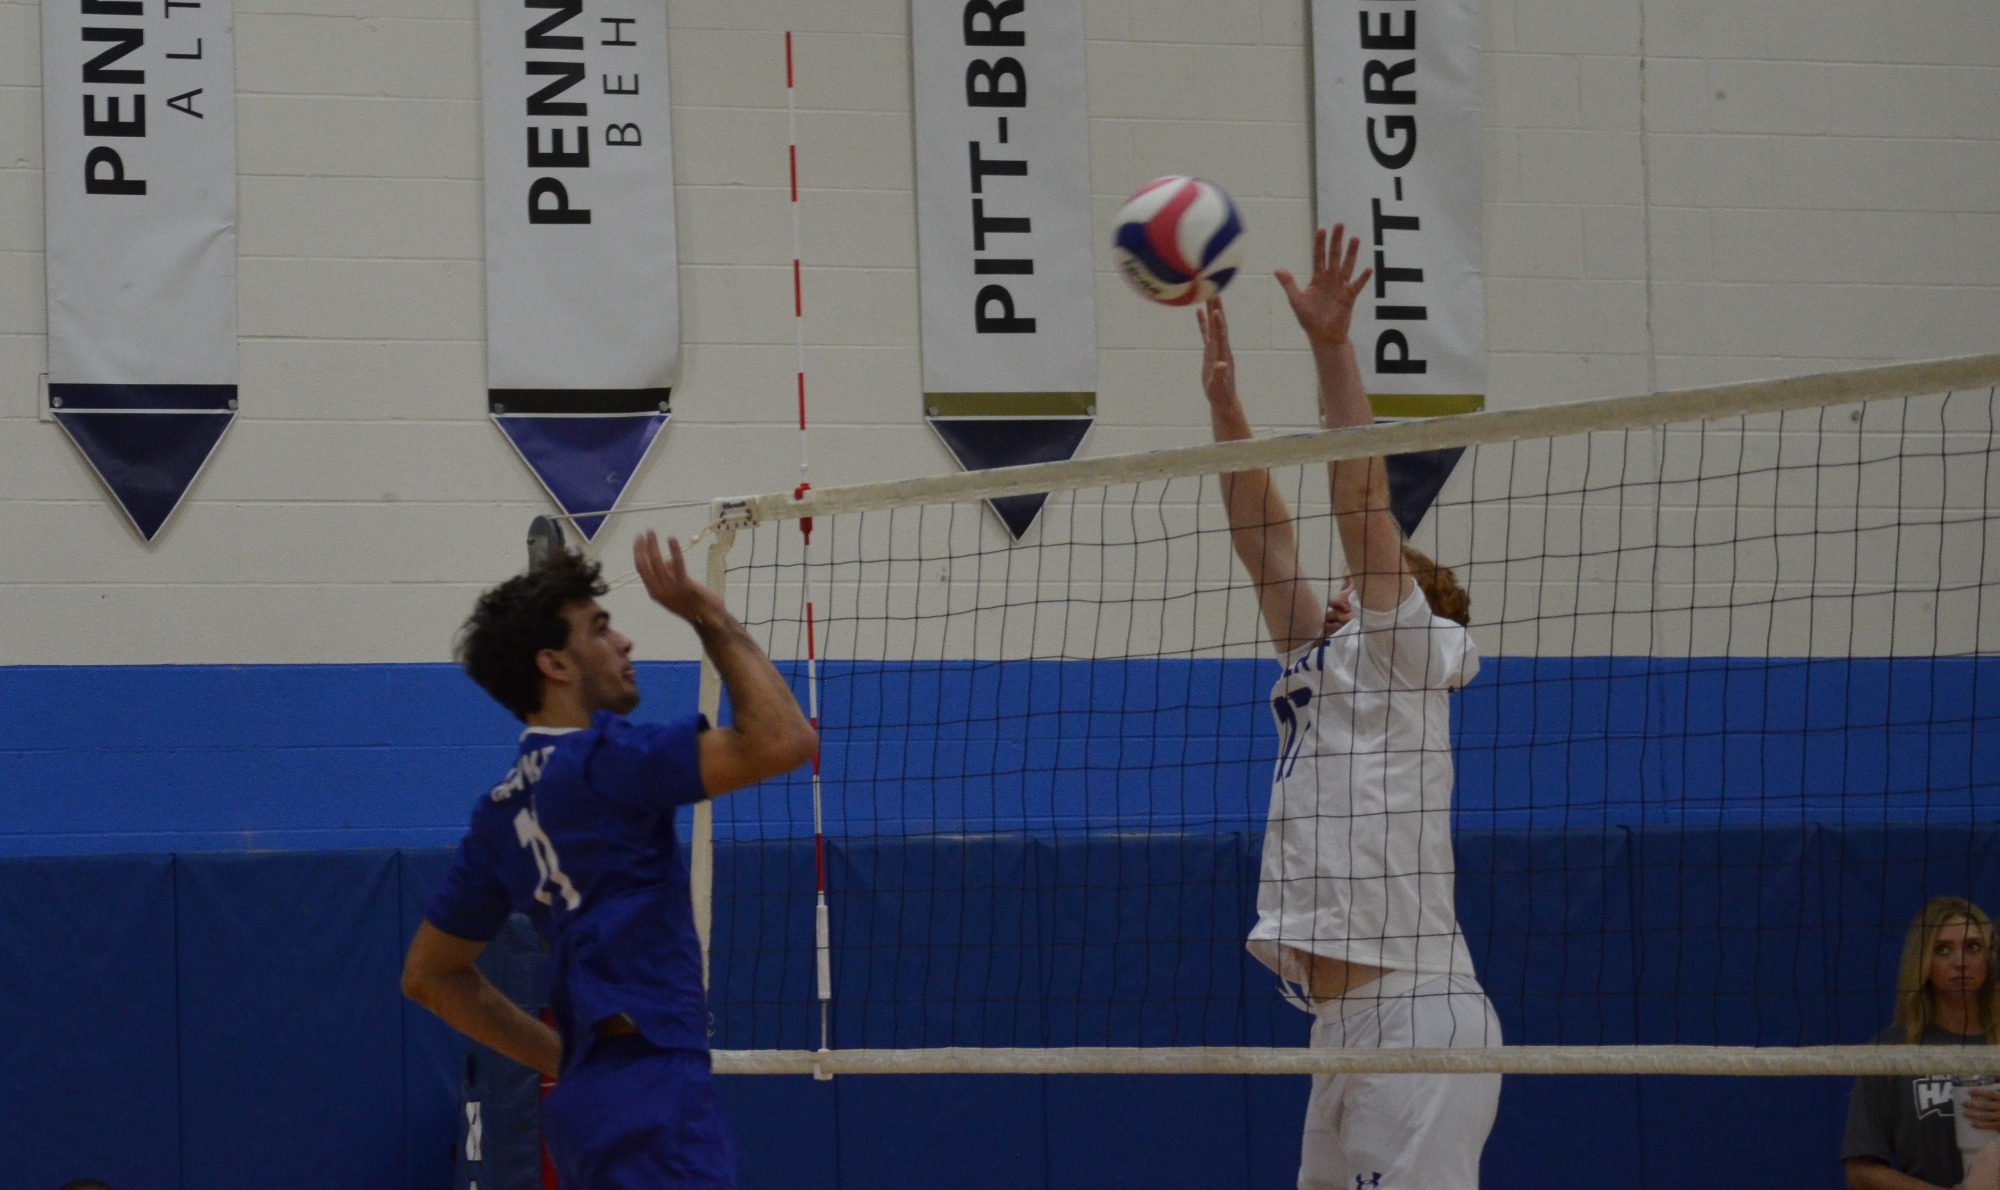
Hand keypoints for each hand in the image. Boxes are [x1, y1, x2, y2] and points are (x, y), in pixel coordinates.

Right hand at [634, 530, 721, 624]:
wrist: (708, 617)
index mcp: (654, 592)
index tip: (639, 540)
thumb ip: (669, 576)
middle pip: (645, 565)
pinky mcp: (684, 585)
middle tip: (644, 532)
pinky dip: (674, 550)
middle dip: (642, 547)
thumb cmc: (692, 603)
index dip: (638, 553)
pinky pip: (677, 564)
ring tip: (652, 532)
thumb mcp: (674, 590)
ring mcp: (671, 589)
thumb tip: (667, 562)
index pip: (641, 569)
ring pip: (657, 562)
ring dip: (653, 545)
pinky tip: (671, 539)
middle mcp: (659, 591)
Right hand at [1196, 298, 1236, 406]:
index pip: (1220, 335)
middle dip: (1216, 308)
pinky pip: (1206, 333)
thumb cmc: (1220, 394)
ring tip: (1208, 294)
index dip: (1218, 323)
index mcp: (1222, 354)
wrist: (1223, 399)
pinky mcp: (1209, 351)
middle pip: (1218, 324)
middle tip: (1214, 291)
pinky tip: (1199, 311)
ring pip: (1213, 325)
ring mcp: (1215, 348)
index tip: (1216, 309)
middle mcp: (1220, 347)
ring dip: (1211, 310)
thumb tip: (1221, 365)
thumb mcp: (1218, 386)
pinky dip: (1203, 322)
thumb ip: (1220, 375)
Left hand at [1275, 223, 1372, 348]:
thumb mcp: (1297, 301)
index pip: (1319, 256)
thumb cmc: (1310, 320)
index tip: (1322, 229)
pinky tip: (1368, 269)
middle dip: (1336, 240)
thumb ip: (1289, 284)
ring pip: (1347, 266)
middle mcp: (1330, 279)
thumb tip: (1277, 269)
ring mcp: (1341, 287)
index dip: (1320, 243)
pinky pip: (1357, 285)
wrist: (1323, 336)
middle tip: (1340, 224)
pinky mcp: (1349, 297)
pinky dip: (1362, 278)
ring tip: (1355, 238)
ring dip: (1351, 253)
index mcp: (1317, 279)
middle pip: (1334, 256)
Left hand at [1965, 1085, 1999, 1131]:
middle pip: (1985, 1105)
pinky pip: (1989, 1125)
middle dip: (1973, 1104)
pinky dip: (1980, 1125)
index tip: (1969, 1092)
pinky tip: (1972, 1124)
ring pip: (1985, 1116)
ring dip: (1973, 1115)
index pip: (1990, 1094)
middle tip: (1962, 1103)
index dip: (1979, 1092)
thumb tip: (1996, 1075)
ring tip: (1964, 1113)